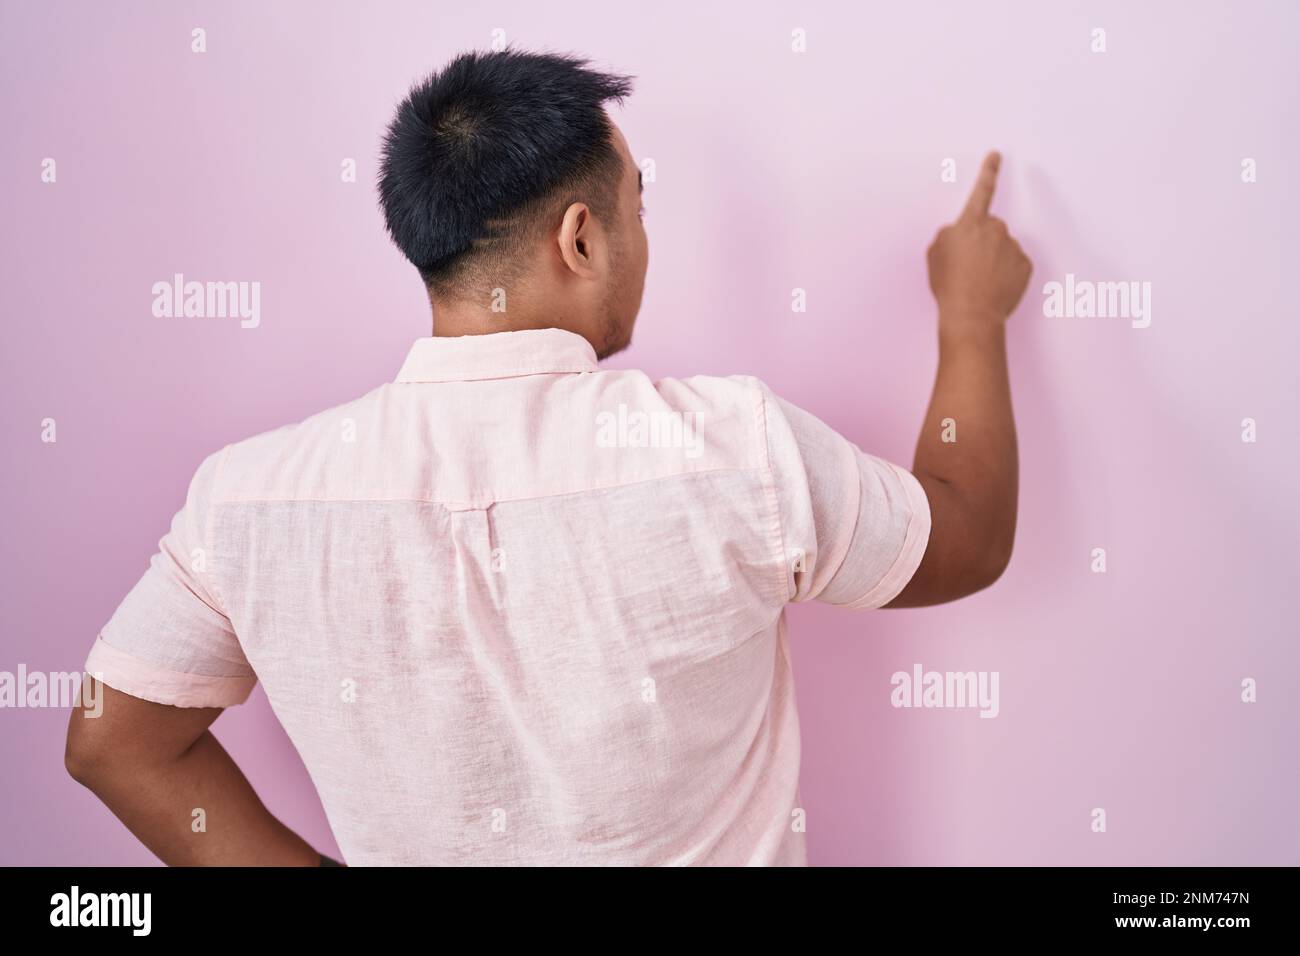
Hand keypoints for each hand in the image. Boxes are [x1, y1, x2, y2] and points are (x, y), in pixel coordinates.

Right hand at [926, 152, 1031, 325]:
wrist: (971, 315)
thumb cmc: (950, 285)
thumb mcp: (934, 254)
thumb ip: (947, 235)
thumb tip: (957, 233)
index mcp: (971, 223)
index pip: (981, 191)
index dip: (988, 171)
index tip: (995, 156)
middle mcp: (996, 230)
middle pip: (990, 229)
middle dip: (981, 243)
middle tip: (967, 268)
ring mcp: (1013, 247)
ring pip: (1002, 248)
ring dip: (993, 260)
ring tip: (978, 282)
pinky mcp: (1025, 266)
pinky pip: (1014, 265)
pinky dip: (1005, 274)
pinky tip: (992, 287)